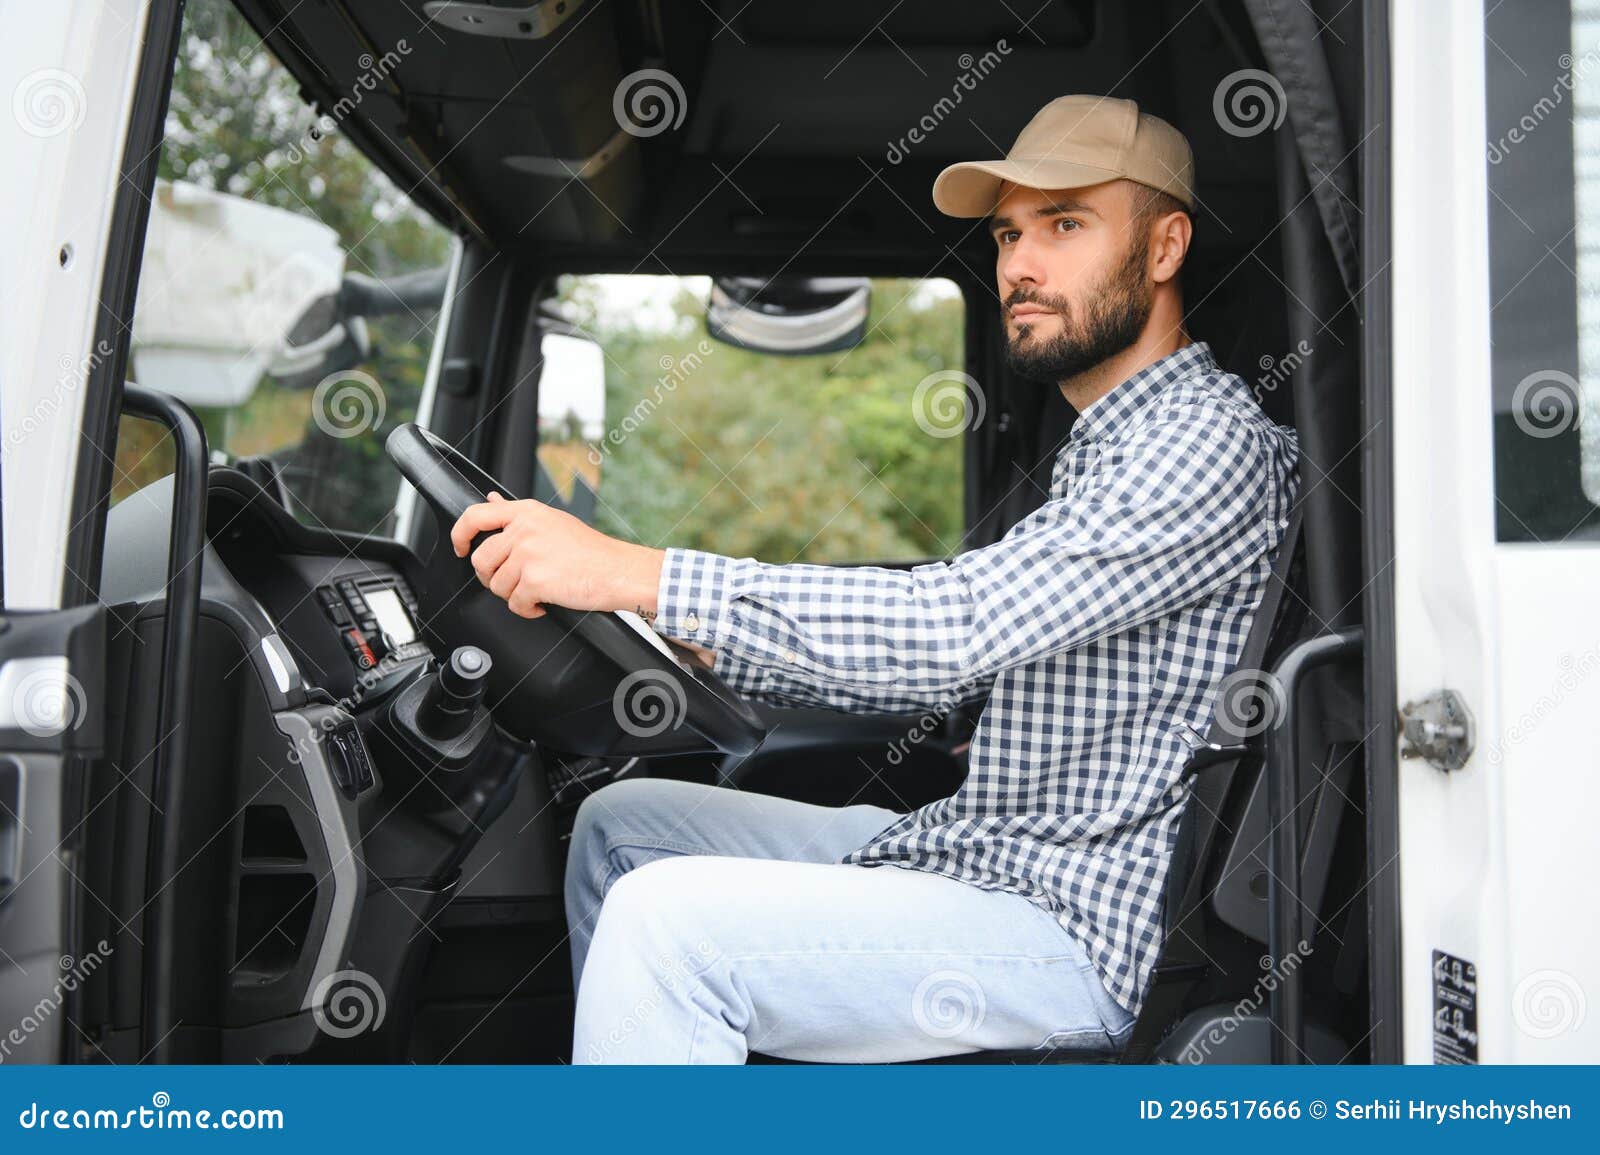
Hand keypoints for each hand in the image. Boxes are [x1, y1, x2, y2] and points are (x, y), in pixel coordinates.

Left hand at [449, 493, 664, 619]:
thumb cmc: (594, 551)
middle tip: (512, 581)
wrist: (619, 571)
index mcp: (528, 512)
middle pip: (481, 559)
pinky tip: (543, 602)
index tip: (459, 546)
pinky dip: (527, 609)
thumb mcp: (553, 522)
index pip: (475, 516)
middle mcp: (524, 530)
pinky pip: (514, 603)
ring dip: (514, 595)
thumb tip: (492, 499)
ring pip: (497, 585)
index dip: (460, 534)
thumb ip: (519, 515)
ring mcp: (528, 555)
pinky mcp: (535, 580)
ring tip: (536, 591)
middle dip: (492, 577)